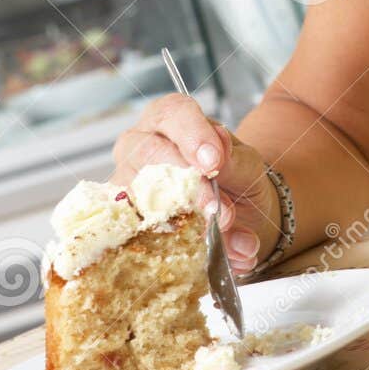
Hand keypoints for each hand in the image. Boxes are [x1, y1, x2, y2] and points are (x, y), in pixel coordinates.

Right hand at [114, 95, 280, 275]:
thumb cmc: (233, 176)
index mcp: (170, 119)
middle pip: (148, 153)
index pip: (174, 114)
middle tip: (217, 210)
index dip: (192, 136)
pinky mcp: (123, 220)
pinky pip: (135, 232)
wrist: (238, 211)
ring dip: (180, 220)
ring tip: (217, 237)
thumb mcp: (245, 165)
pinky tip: (200, 255)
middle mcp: (140, 144)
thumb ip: (235, 161)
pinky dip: (171, 246)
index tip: (213, 162)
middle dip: (185, 184)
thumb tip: (220, 155)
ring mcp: (126, 182)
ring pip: (137, 195)